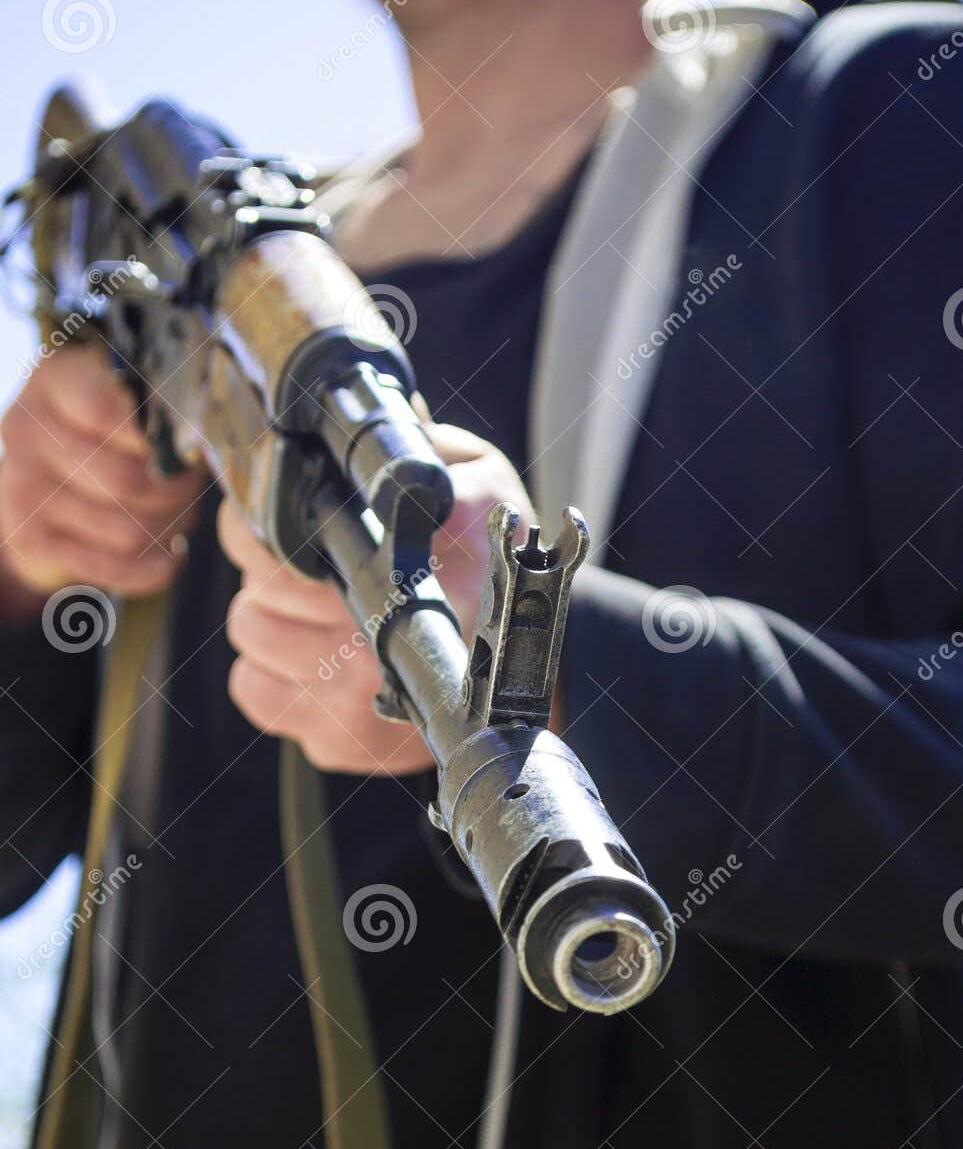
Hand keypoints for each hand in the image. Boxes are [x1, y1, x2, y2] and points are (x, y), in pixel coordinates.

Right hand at [0, 344, 204, 613]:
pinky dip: (154, 568)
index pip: (110, 411)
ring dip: (170, 529)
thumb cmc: (103, 433)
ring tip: (181, 517)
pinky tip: (171, 555)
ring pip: (128, 530)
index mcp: (57, 379)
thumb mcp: (126, 398)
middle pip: (128, 481)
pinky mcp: (32, 539)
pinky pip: (112, 568)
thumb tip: (198, 441)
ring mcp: (23, 487)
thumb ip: (157, 407)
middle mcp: (28, 429)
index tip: (187, 447)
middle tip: (193, 489)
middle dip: (177, 493)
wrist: (44, 485)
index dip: (160, 438)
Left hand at [221, 423, 532, 774]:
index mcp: (397, 556)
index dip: (263, 526)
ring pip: (248, 634)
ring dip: (272, 623)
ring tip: (320, 616)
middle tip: (316, 573)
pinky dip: (271, 677)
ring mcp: (350, 694)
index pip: (264, 536)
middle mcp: (370, 631)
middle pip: (254, 587)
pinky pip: (253, 691)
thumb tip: (389, 409)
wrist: (529, 677)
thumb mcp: (483, 483)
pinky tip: (315, 664)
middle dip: (277, 574)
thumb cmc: (502, 575)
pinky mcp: (335, 739)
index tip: (294, 529)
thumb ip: (426, 443)